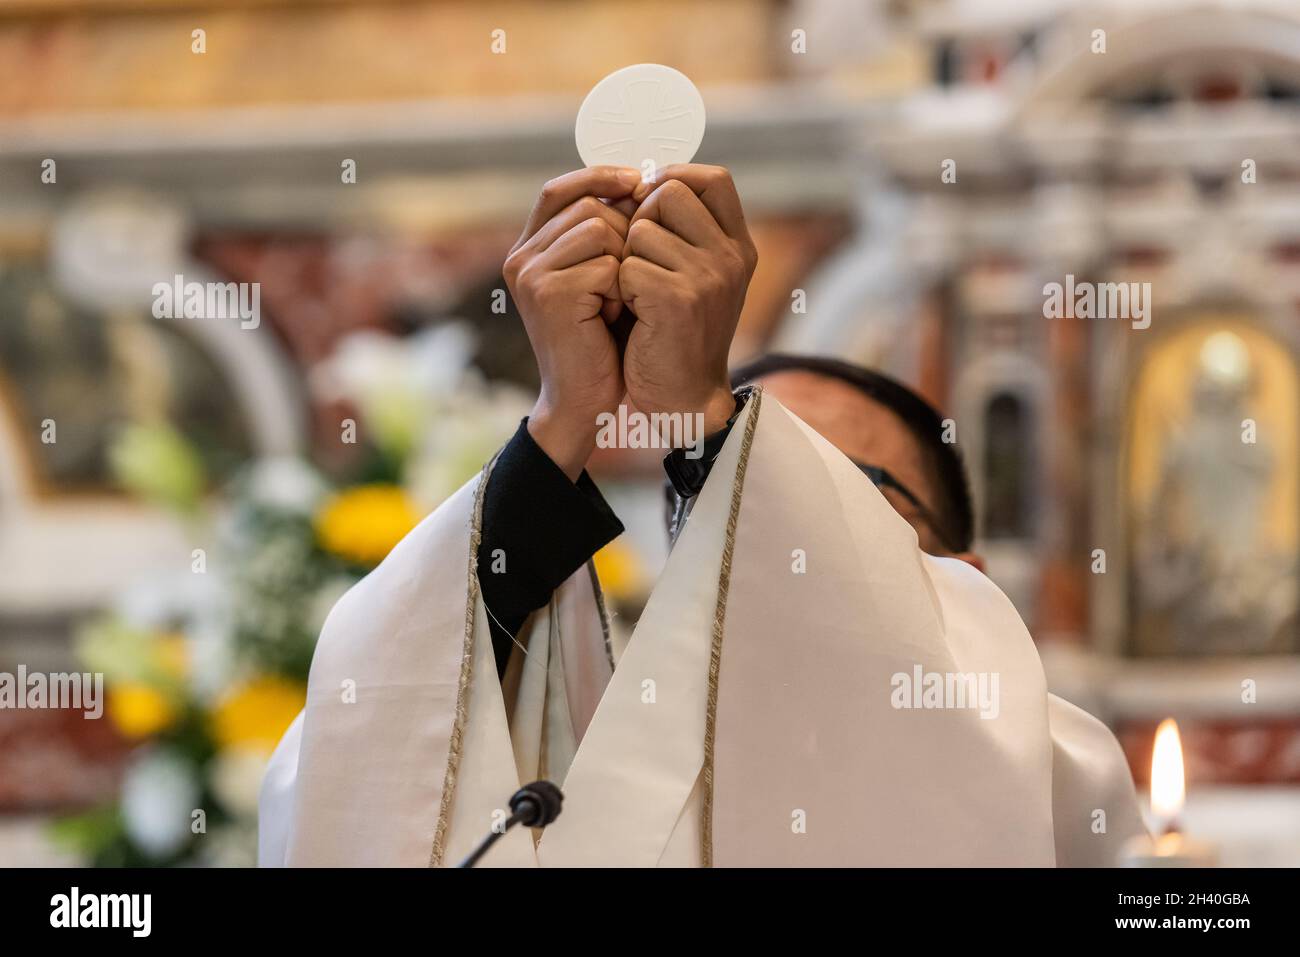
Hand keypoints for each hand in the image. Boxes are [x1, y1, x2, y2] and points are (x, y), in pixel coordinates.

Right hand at [503, 166, 641, 478]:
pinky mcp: (548, 293)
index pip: (560, 190)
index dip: (599, 178)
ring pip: (600, 228)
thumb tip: (638, 180)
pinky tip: (611, 316)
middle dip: (623, 235)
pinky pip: (606, 262)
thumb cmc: (603, 342)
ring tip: (616, 300)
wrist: (587, 400)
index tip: (639, 183)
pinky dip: (621, 288)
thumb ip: (605, 234)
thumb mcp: (602, 278)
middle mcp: (521, 256)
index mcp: (529, 249)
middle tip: (625, 281)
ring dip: (623, 262)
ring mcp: (530, 273)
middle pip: (589, 206)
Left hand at [619, 165, 756, 435]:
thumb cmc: (675, 335)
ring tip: (637, 295)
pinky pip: (627, 266)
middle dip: (641, 219)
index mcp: (739, 247)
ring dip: (626, 259)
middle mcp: (731, 257)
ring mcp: (709, 277)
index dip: (674, 177)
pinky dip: (619, 290)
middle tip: (637, 259)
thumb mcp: (695, 277)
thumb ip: (684, 233)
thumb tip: (642, 181)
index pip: (713, 179)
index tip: (647, 200)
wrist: (682, 399)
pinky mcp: (678, 299)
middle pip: (670, 193)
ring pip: (641, 230)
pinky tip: (632, 314)